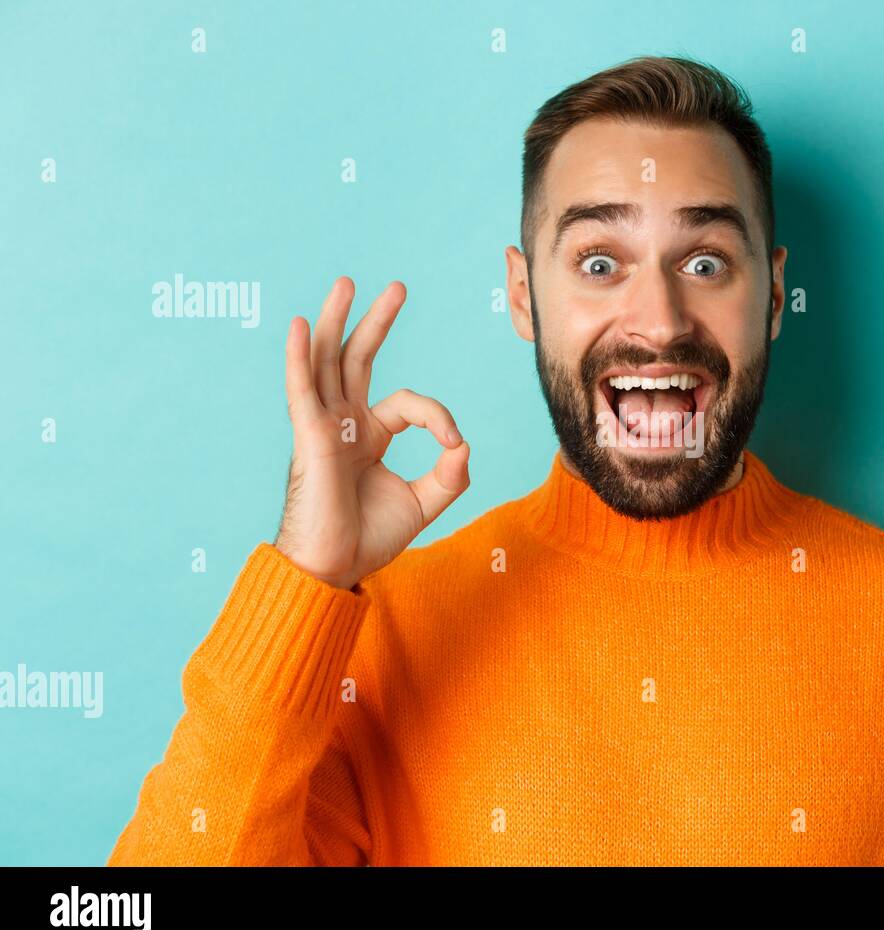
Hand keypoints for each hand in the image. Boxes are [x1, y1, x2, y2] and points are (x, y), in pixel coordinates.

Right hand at [273, 277, 469, 589]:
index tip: (454, 446)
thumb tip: (463, 444)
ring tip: (347, 282)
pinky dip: (297, 357)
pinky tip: (296, 325)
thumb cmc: (366, 539)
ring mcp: (323, 428)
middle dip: (377, 322)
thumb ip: (449, 475)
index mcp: (368, 436)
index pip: (408, 403)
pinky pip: (300, 390)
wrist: (333, 569)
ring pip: (327, 362)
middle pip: (357, 360)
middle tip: (397, 287)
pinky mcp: (309, 438)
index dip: (438, 417)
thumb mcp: (423, 504)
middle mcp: (343, 424)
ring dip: (337, 321)